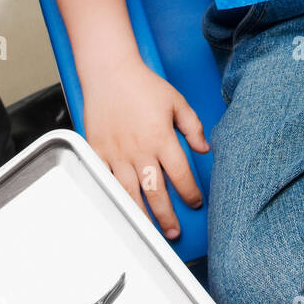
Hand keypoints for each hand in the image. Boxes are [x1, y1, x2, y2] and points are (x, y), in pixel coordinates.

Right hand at [83, 57, 208, 237]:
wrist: (109, 71)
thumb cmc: (143, 84)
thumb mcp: (176, 101)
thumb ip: (193, 127)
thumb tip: (205, 149)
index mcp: (161, 138)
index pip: (180, 174)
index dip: (190, 192)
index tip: (196, 203)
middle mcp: (139, 150)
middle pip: (155, 191)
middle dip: (167, 216)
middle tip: (174, 232)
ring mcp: (116, 153)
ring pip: (130, 192)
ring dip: (142, 215)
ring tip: (150, 232)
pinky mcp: (97, 152)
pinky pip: (104, 180)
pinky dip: (111, 197)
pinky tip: (119, 210)